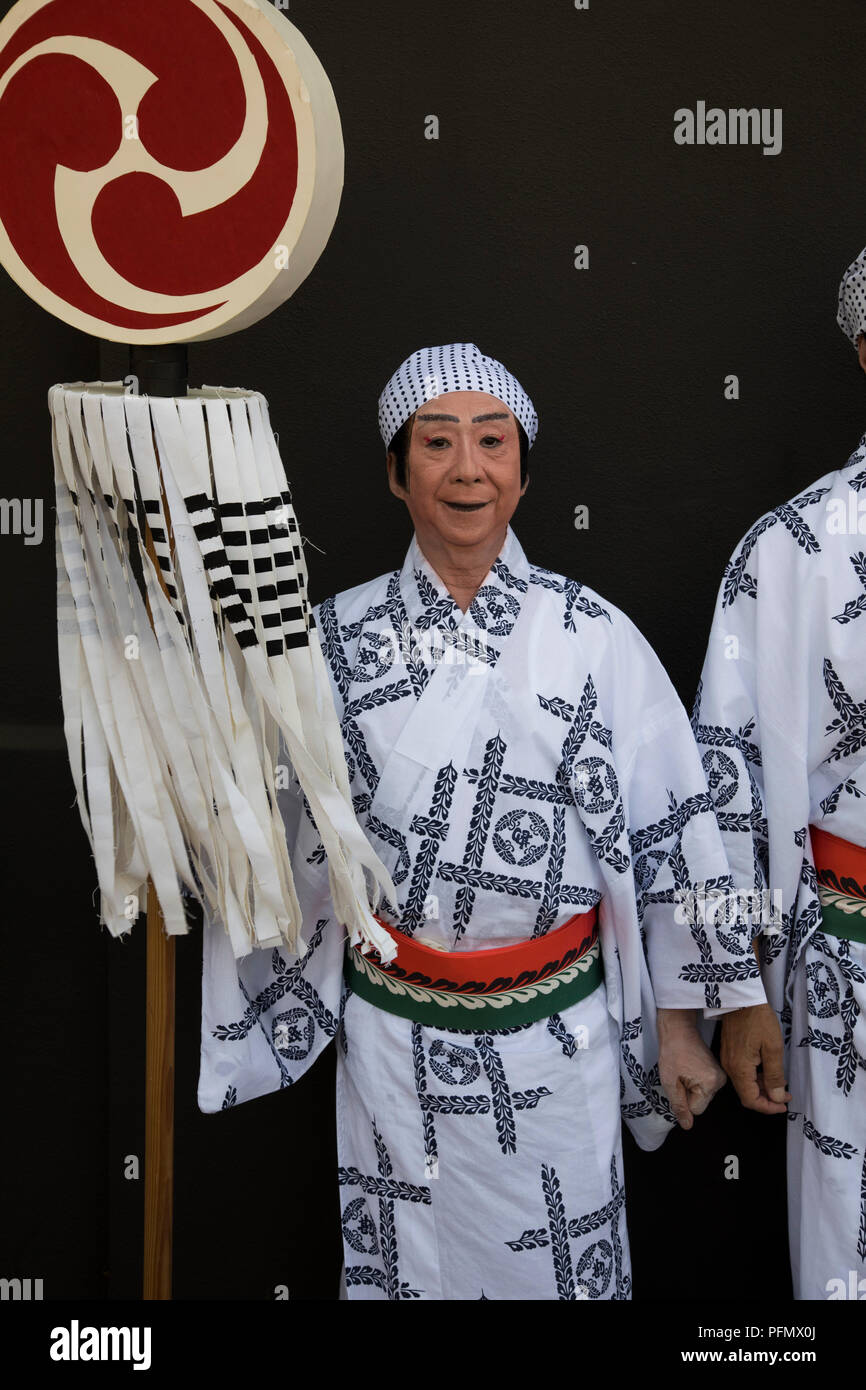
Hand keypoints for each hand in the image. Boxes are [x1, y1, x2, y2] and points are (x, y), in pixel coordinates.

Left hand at [656, 1007, 727, 1129]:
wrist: (678, 1029)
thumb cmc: (672, 1051)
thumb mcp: (669, 1081)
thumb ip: (678, 1105)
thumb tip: (687, 1126)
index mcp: (711, 1083)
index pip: (696, 1109)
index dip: (683, 1099)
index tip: (679, 1081)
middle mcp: (721, 1081)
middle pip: (701, 1103)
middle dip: (688, 1093)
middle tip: (681, 1074)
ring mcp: (721, 1075)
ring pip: (703, 1095)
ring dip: (691, 1087)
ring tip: (685, 1069)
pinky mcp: (718, 1071)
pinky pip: (705, 1086)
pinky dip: (695, 1081)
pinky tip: (690, 1067)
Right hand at [720, 1002, 790, 1114]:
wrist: (741, 998)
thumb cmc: (759, 1020)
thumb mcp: (773, 1048)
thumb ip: (774, 1076)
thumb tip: (776, 1097)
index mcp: (740, 1069)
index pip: (751, 1100)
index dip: (768, 1107)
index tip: (783, 1105)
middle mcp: (730, 1067)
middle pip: (746, 1094)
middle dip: (767, 1099)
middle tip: (785, 1095)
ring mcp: (728, 1060)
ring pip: (744, 1084)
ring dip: (762, 1088)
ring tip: (780, 1083)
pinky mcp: (729, 1052)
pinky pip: (741, 1073)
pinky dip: (755, 1078)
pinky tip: (767, 1071)